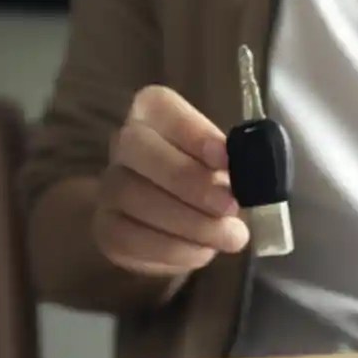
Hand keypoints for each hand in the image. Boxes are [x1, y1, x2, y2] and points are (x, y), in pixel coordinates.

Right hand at [93, 85, 248, 275]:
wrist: (185, 220)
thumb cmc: (215, 180)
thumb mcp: (231, 163)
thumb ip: (238, 161)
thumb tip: (249, 177)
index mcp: (155, 112)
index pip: (161, 106)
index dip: (194, 133)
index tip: (225, 159)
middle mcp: (124, 143)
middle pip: (137, 148)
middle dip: (188, 180)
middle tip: (229, 206)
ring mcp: (109, 186)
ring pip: (133, 196)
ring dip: (190, 222)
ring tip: (231, 236)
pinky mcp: (107, 228)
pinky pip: (129, 238)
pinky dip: (173, 249)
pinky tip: (204, 251)